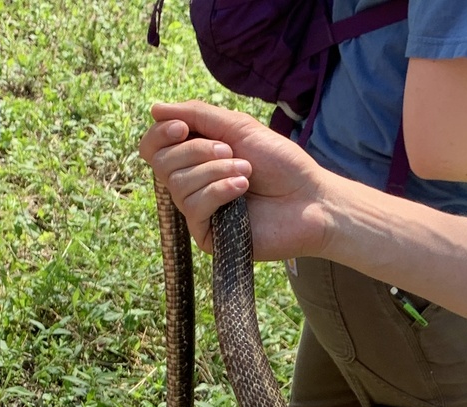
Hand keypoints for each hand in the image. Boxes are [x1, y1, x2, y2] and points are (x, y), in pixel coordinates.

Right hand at [138, 100, 331, 258]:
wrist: (311, 200)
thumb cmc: (282, 164)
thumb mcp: (239, 128)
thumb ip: (199, 116)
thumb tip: (155, 109)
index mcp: (197, 159)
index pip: (155, 148)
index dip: (160, 134)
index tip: (182, 127)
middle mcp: (194, 185)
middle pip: (161, 164)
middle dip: (196, 151)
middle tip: (230, 152)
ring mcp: (201, 212)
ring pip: (178, 185)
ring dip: (214, 171)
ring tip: (247, 172)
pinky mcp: (210, 236)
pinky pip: (194, 208)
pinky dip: (218, 191)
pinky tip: (242, 189)